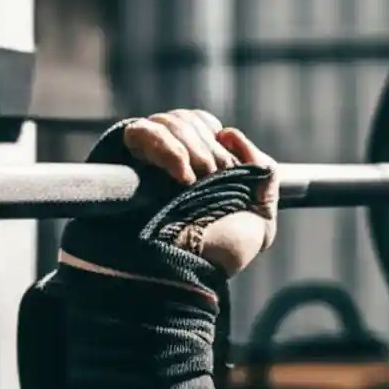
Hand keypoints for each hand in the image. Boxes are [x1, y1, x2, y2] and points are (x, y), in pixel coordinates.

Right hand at [122, 110, 278, 274]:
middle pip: (188, 120)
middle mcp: (168, 157)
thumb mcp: (261, 218)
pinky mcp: (125, 160)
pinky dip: (169, 150)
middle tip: (213, 180)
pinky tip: (181, 178)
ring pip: (169, 121)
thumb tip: (230, 133)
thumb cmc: (221, 252)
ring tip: (194, 184)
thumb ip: (263, 173)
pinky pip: (144, 131)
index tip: (229, 166)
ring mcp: (146, 159)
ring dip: (192, 151)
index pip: (203, 123)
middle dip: (208, 150)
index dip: (218, 137)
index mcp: (197, 165)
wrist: (189, 269)